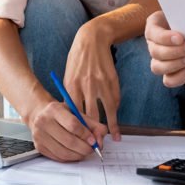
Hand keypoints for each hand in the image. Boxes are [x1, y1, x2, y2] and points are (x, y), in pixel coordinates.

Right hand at [25, 96, 106, 161]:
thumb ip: (92, 124)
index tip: (94, 140)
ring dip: (78, 155)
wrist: (41, 115)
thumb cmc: (62, 114)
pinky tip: (75, 153)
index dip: (86, 135)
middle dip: (84, 148)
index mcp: (54, 109)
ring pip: (63, 152)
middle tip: (92, 149)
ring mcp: (39, 136)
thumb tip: (101, 138)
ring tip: (85, 152)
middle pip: (69, 141)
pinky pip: (58, 157)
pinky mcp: (39, 147)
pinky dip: (70, 158)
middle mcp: (44, 122)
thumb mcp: (77, 113)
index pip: (73, 125)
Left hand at [63, 19, 121, 139]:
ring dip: (109, 127)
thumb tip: (72, 115)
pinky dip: (115, 111)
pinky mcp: (112, 81)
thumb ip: (70, 95)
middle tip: (97, 144)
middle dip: (94, 132)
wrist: (92, 40)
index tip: (81, 140)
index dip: (78, 129)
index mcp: (71, 86)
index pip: (74, 114)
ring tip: (113, 138)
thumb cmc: (77, 60)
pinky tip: (116, 120)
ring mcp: (101, 84)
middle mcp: (86, 86)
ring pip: (106, 111)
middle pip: (90, 116)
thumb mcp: (68, 76)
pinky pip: (114, 101)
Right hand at [145, 11, 184, 87]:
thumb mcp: (184, 11)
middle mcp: (152, 43)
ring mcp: (158, 59)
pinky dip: (179, 77)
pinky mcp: (167, 71)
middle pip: (155, 52)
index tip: (180, 37)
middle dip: (176, 52)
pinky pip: (168, 80)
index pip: (153, 33)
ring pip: (157, 68)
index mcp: (153, 26)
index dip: (165, 38)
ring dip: (176, 65)